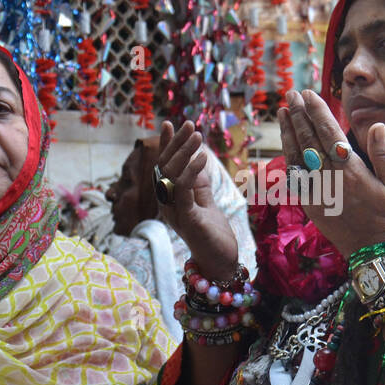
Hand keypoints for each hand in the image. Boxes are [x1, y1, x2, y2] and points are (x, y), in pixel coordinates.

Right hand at [155, 120, 239, 280]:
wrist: (220, 261)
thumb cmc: (212, 233)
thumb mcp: (204, 202)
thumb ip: (197, 183)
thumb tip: (195, 158)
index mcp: (169, 199)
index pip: (164, 166)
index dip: (167, 144)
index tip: (170, 123)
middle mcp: (166, 205)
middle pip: (164, 167)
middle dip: (176, 143)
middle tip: (190, 124)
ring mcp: (175, 213)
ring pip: (171, 175)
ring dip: (184, 152)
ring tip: (198, 135)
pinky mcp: (187, 220)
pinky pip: (184, 190)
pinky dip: (192, 171)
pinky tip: (202, 157)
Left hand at [278, 89, 384, 259]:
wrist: (375, 252)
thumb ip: (384, 153)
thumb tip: (376, 125)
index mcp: (351, 170)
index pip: (328, 133)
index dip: (317, 112)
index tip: (308, 94)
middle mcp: (329, 179)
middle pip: (308, 140)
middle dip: (299, 115)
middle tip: (291, 94)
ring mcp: (316, 192)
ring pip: (296, 156)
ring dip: (289, 133)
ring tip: (284, 112)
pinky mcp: (310, 205)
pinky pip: (294, 177)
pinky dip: (288, 159)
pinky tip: (286, 146)